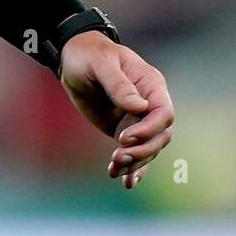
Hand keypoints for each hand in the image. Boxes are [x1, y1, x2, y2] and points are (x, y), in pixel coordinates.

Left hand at [57, 31, 174, 190]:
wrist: (72, 59)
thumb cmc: (88, 54)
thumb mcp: (100, 64)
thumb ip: (118, 84)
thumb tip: (139, 107)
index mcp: (150, 83)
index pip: (163, 113)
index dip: (148, 129)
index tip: (123, 137)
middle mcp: (149, 103)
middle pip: (160, 135)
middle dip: (141, 150)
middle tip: (117, 157)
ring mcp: (138, 118)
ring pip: (149, 148)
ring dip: (135, 162)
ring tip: (115, 170)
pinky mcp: (125, 130)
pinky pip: (135, 152)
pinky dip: (132, 168)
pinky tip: (123, 181)